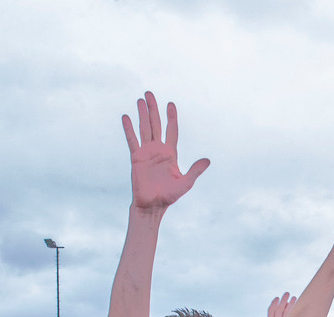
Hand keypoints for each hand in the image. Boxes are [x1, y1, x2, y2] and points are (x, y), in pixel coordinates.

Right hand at [120, 91, 209, 212]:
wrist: (152, 206)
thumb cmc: (169, 196)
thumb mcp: (185, 183)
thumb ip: (195, 171)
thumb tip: (208, 160)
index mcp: (171, 153)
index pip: (172, 130)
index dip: (171, 117)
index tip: (170, 104)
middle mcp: (158, 150)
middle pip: (156, 124)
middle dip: (153, 109)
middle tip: (149, 93)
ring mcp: (146, 152)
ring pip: (144, 128)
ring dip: (142, 114)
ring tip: (140, 100)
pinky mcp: (136, 158)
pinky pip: (132, 140)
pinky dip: (129, 129)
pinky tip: (126, 117)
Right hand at [256, 293, 295, 316]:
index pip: (272, 310)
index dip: (274, 303)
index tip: (277, 298)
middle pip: (280, 308)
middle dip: (283, 300)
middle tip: (287, 293)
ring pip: (287, 311)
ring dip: (291, 304)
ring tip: (294, 297)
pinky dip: (294, 312)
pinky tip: (298, 307)